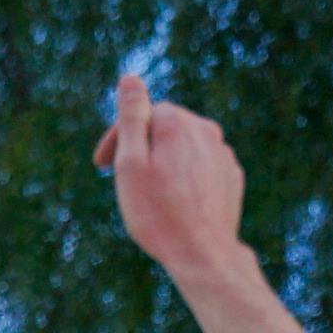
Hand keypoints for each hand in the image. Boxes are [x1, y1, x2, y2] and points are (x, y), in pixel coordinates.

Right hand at [99, 70, 249, 281]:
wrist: (203, 255)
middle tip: (121, 181)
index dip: (116, 138)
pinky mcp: (231, 177)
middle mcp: (205, 130)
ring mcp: (222, 154)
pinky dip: (185, 178)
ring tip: (149, 194)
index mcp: (177, 121)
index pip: (139, 115)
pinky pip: (201, 168)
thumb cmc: (159, 213)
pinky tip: (174, 202)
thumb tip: (130, 78)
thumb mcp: (132, 163)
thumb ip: (131, 117)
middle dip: (141, 148)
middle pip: (163, 129)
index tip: (101, 166)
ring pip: (183, 148)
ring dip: (164, 162)